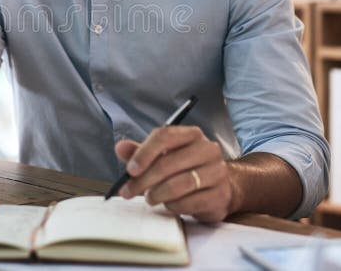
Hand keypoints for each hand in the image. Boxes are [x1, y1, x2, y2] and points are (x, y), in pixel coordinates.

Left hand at [114, 126, 234, 222]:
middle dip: (144, 180)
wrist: (220, 187)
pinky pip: (190, 202)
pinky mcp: (221, 195)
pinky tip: (168, 205)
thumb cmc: (186, 169)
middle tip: (129, 191)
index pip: (165, 136)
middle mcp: (208, 149)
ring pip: (180, 184)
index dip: (144, 153)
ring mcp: (217, 172)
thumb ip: (140, 152)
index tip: (130, 170)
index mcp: (192, 134)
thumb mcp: (162, 156)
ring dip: (158, 194)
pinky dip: (173, 206)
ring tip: (149, 198)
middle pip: (169, 163)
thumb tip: (120, 147)